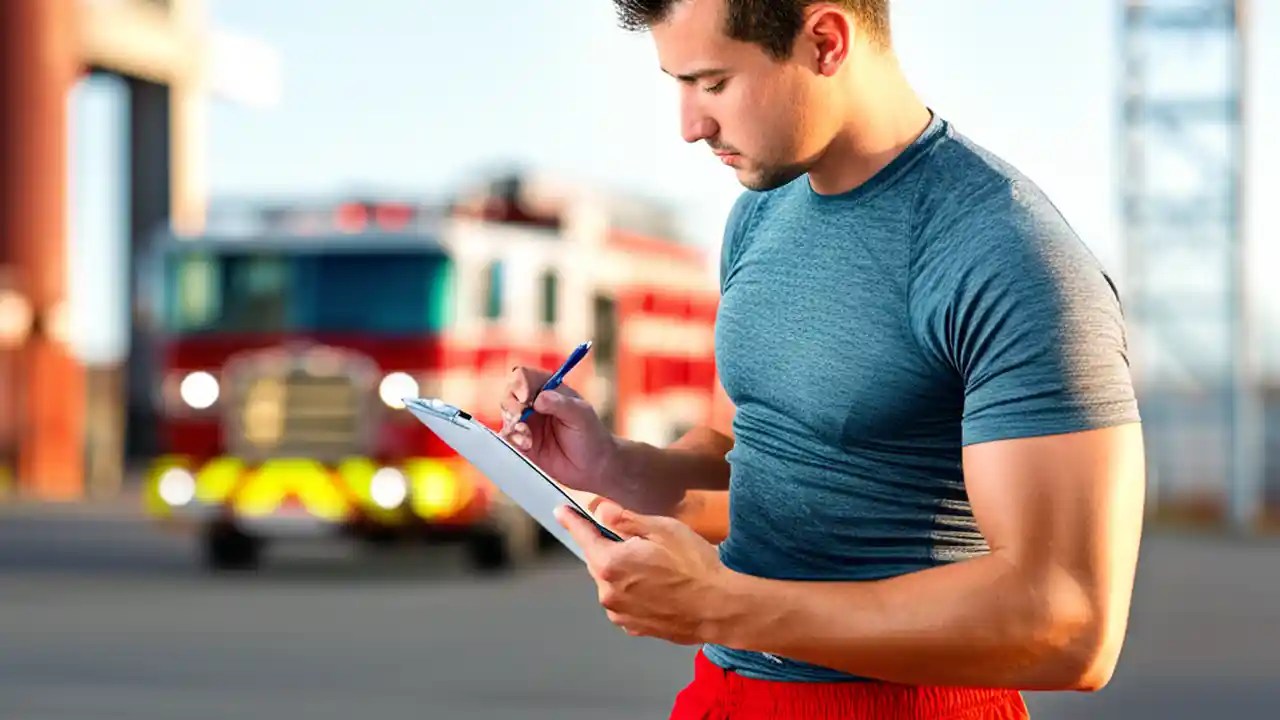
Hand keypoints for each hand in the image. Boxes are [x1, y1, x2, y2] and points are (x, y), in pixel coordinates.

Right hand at [499, 366, 618, 495]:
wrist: (592, 466)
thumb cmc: (591, 435)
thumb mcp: (582, 415)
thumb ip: (562, 404)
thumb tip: (539, 399)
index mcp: (548, 388)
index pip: (524, 376)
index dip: (519, 384)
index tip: (525, 397)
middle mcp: (533, 403)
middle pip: (509, 395)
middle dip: (511, 407)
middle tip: (519, 418)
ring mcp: (526, 423)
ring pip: (506, 417)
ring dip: (513, 427)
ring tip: (527, 439)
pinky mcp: (521, 443)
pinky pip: (507, 438)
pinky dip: (512, 441)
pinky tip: (526, 446)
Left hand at [555, 499, 732, 645]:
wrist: (718, 608)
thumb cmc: (695, 567)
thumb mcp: (662, 529)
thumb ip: (625, 520)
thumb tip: (599, 509)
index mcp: (610, 564)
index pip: (583, 536)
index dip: (572, 521)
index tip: (561, 512)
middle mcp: (608, 592)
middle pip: (599, 560)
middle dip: (611, 547)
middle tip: (641, 541)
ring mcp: (620, 613)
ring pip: (612, 582)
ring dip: (625, 571)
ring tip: (658, 568)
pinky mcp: (635, 626)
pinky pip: (625, 601)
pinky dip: (634, 591)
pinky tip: (659, 586)